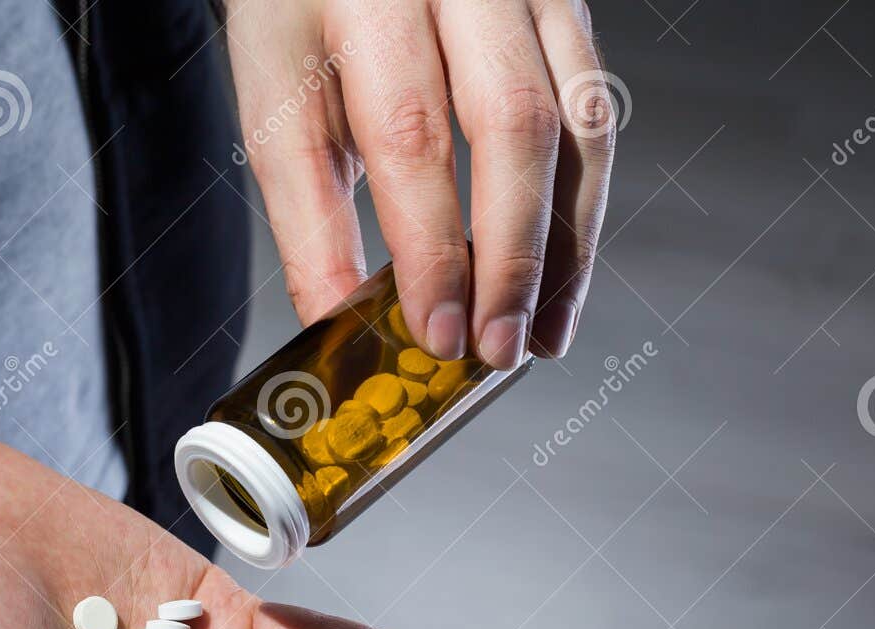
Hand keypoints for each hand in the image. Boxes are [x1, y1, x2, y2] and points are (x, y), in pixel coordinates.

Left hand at [227, 0, 614, 366]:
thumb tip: (341, 328)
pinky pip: (595, 109)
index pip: (410, 133)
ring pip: (578, 121)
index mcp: (368, 0)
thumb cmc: (302, 20)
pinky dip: (582, 202)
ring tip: (542, 331)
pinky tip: (561, 270)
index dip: (431, 248)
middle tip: (500, 348)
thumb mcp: (278, 110)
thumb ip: (309, 220)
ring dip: (568, 243)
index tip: (439, 333)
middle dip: (514, 256)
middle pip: (514, 124)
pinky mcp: (563, 5)